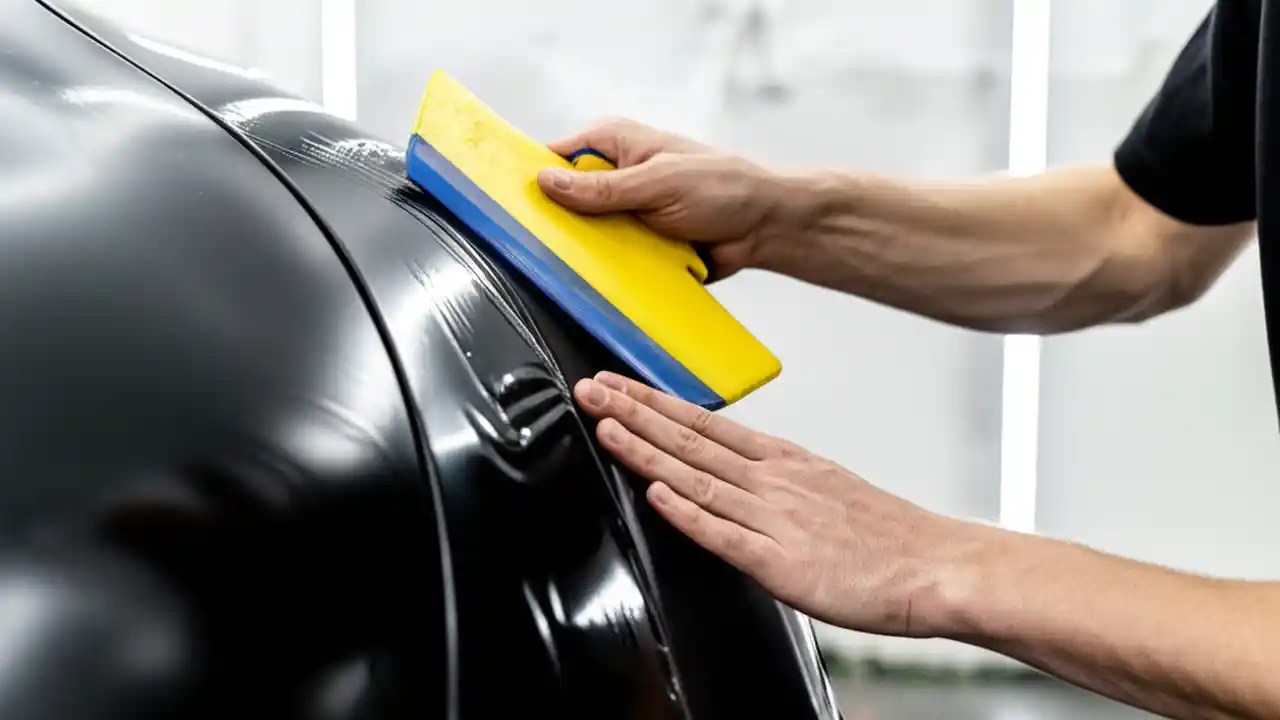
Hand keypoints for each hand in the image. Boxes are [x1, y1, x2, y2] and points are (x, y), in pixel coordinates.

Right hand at [537, 118, 799, 279]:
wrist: (764, 227)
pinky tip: (593, 285)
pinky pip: (609, 260)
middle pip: (565, 201)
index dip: (532, 178)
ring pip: (584, 235)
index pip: (556, 157)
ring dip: (583, 252)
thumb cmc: (722, 186)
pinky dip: (606, 271)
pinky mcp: (638, 244)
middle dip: (556, 223)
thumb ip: (601, 189)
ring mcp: (625, 212)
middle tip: (535, 245)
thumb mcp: (657, 183)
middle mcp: (615, 176)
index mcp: (614, 144)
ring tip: (562, 269)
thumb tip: (545, 183)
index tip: (508, 203)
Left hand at [573, 371, 989, 636]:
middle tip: (589, 388)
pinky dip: (688, 512)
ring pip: (697, 477)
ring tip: (606, 426)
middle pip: (690, 439)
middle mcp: (773, 480)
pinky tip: (657, 492)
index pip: (704, 421)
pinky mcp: (780, 562)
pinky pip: (725, 534)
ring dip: (646, 450)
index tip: (616, 384)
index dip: (653, 402)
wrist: (935, 566)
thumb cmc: (885, 533)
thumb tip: (731, 471)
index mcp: (783, 459)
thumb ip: (774, 478)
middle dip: (634, 412)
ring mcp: (774, 518)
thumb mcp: (825, 484)